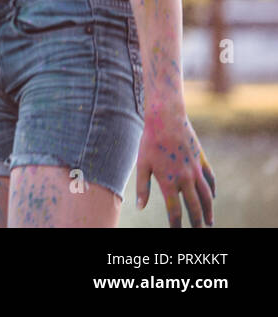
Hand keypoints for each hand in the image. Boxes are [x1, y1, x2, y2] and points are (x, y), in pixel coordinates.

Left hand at [135, 101, 214, 226]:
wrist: (166, 119)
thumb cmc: (150, 141)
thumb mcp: (142, 164)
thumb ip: (142, 188)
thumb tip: (140, 207)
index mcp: (169, 182)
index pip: (174, 210)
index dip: (176, 224)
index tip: (177, 232)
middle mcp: (185, 178)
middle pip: (194, 206)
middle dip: (196, 222)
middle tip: (198, 232)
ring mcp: (196, 169)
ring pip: (206, 196)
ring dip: (208, 210)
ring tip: (209, 222)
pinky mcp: (201, 160)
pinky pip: (210, 179)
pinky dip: (212, 189)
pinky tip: (211, 196)